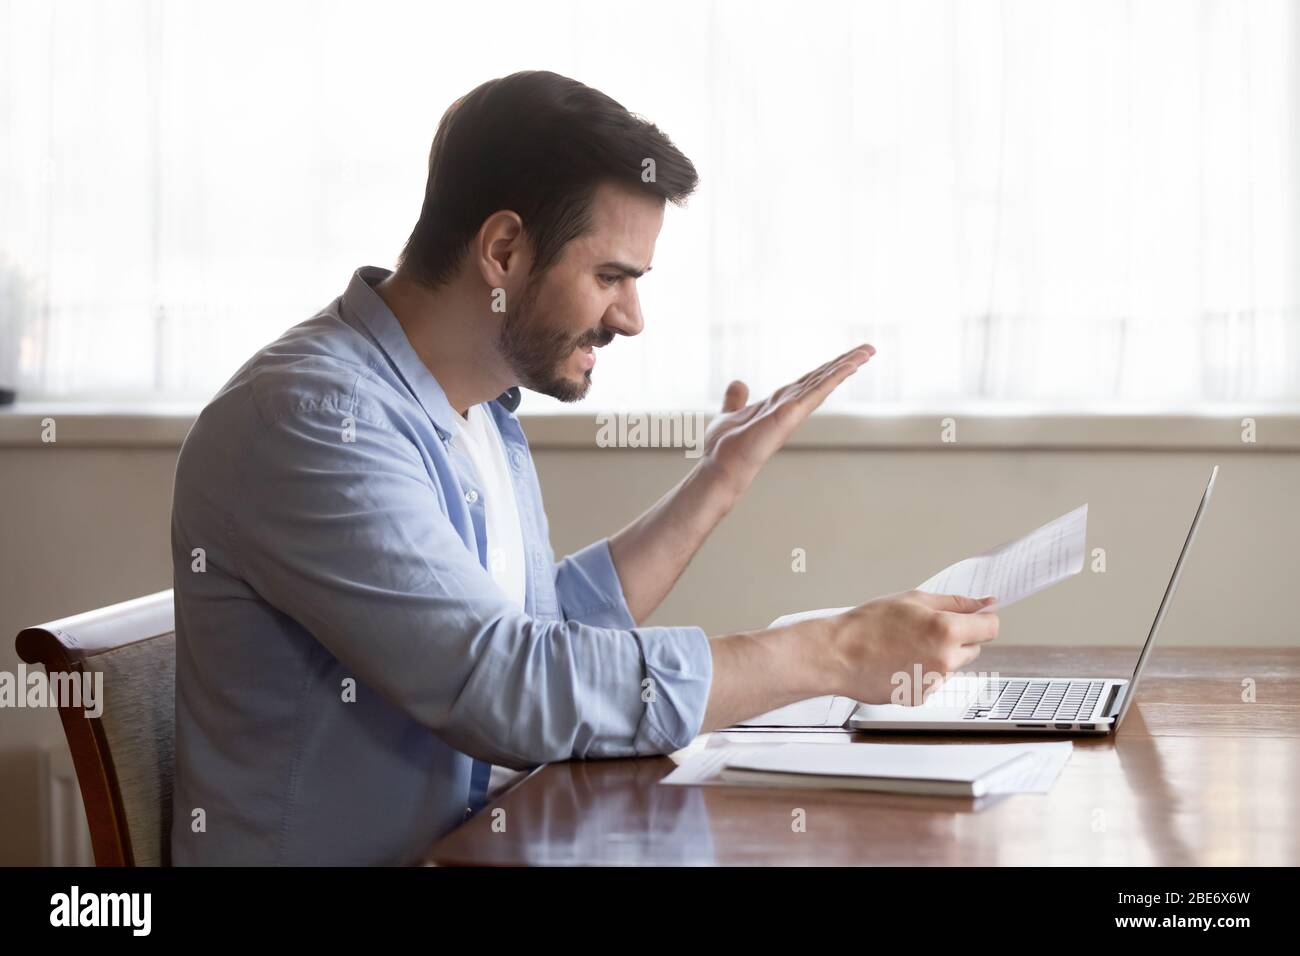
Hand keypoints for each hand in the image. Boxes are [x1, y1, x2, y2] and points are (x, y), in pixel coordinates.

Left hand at [700, 344, 874, 495]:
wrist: (719, 467)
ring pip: (824, 382)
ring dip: (846, 365)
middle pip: (822, 378)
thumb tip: (739, 383)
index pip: (808, 381)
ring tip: (868, 352)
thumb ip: (736, 399)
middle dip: (845, 363)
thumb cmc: (724, 448)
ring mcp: (792, 411)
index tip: (847, 357)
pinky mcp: (790, 414)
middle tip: (869, 349)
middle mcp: (790, 408)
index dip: (827, 368)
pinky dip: (834, 377)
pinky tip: (850, 365)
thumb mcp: (729, 414)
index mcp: (779, 405)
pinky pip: (817, 391)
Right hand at [823, 591, 999, 704]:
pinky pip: (934, 681)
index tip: (976, 617)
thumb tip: (984, 604)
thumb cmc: (867, 625)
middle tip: (926, 629)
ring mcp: (934, 682)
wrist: (837, 655)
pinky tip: (899, 662)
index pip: (990, 627)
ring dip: (940, 656)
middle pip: (974, 647)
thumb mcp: (912, 599)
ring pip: (953, 665)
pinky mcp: (921, 697)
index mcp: (946, 630)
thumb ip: (955, 602)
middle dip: (958, 637)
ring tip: (906, 646)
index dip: (983, 619)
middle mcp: (945, 660)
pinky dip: (923, 672)